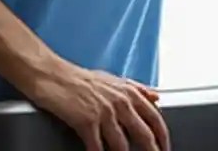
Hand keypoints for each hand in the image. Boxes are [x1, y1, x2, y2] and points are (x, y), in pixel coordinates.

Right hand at [26, 60, 169, 150]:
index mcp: (130, 93)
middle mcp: (121, 102)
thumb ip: (137, 89)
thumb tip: (157, 97)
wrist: (53, 75)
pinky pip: (97, 146)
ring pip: (122, 144)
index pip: (155, 118)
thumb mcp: (114, 79)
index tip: (165, 147)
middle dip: (151, 150)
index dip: (163, 137)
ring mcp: (104, 112)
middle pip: (144, 134)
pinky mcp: (86, 121)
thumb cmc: (81, 78)